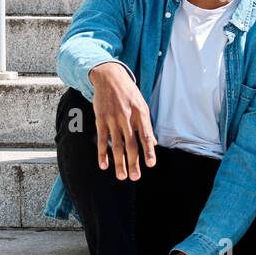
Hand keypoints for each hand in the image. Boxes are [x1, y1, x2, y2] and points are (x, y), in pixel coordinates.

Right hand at [89, 62, 156, 180]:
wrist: (109, 77)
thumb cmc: (129, 92)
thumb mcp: (142, 105)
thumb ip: (147, 125)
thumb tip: (154, 143)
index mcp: (140, 114)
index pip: (146, 136)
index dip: (149, 151)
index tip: (151, 164)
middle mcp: (127, 117)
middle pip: (131, 144)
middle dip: (133, 162)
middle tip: (135, 177)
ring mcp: (113, 119)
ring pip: (116, 145)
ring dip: (119, 163)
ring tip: (122, 176)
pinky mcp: (100, 119)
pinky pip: (102, 139)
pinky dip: (102, 154)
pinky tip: (104, 165)